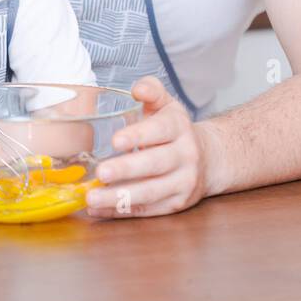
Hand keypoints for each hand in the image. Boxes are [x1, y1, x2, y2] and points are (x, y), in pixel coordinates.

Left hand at [84, 75, 211, 217]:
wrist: (209, 159)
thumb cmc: (175, 130)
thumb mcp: (167, 105)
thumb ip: (151, 91)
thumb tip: (138, 89)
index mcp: (179, 127)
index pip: (160, 130)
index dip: (139, 136)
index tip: (115, 141)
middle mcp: (185, 155)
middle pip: (155, 164)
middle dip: (127, 169)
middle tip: (101, 172)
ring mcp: (183, 182)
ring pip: (151, 192)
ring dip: (119, 197)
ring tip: (92, 198)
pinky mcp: (176, 204)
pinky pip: (147, 210)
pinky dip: (120, 211)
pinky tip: (98, 209)